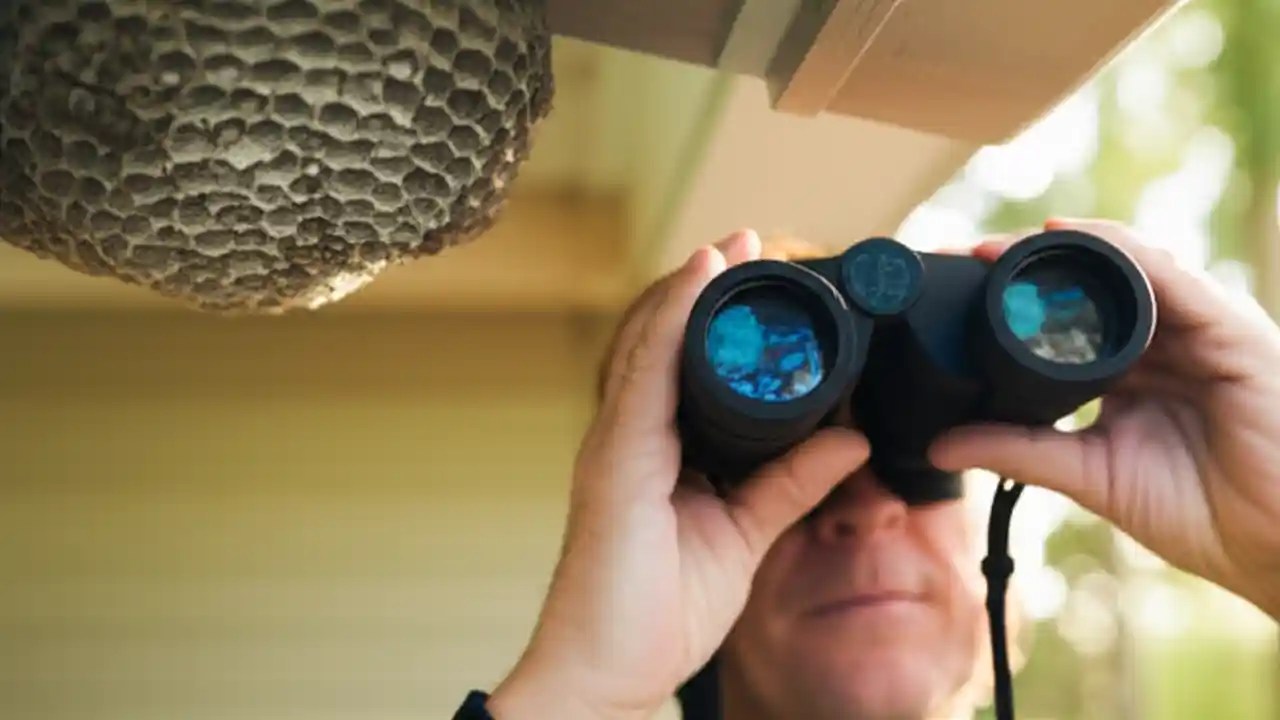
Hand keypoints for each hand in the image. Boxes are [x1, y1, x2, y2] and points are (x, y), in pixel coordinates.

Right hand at [487, 230, 870, 718]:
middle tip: (750, 241)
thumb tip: (851, 440)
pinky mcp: (615, 462)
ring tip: (730, 245)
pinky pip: (645, 376)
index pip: (684, 364)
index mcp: (657, 450)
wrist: (608, 673)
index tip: (758, 271)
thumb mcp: (745, 534)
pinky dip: (670, 323)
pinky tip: (698, 283)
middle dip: (704, 287)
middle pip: (663, 341)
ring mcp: (617, 444)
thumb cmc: (658, 610)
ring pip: (650, 344)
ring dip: (690, 290)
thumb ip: (792, 483)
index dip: (715, 314)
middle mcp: (631, 436)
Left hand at [930, 218, 1279, 618]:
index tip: (945, 292)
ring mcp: (1193, 328)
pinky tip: (1066, 238)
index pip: (1061, 320)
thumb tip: (940, 445)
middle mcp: (1159, 341)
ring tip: (993, 246)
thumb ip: (1020, 452)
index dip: (1006, 301)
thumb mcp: (1090, 474)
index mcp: (1128, 371)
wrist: (1278, 543)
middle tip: (955, 255)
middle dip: (1018, 264)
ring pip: (1118, 265)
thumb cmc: (1204, 510)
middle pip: (1083, 283)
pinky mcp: (1225, 326)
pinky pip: (1165, 273)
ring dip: (1053, 249)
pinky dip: (1114, 250)